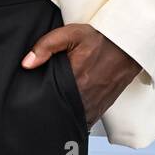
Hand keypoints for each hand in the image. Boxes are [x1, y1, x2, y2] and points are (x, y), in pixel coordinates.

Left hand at [21, 23, 142, 128]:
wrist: (127, 46)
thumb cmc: (100, 40)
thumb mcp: (71, 34)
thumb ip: (46, 46)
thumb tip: (27, 63)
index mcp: (75, 79)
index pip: (50, 99)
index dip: (39, 102)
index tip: (32, 101)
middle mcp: (85, 95)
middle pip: (60, 112)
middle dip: (49, 111)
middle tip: (40, 107)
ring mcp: (95, 104)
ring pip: (73, 119)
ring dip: (63, 116)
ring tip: (54, 111)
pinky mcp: (102, 107)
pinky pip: (86, 120)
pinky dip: (77, 118)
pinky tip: (69, 112)